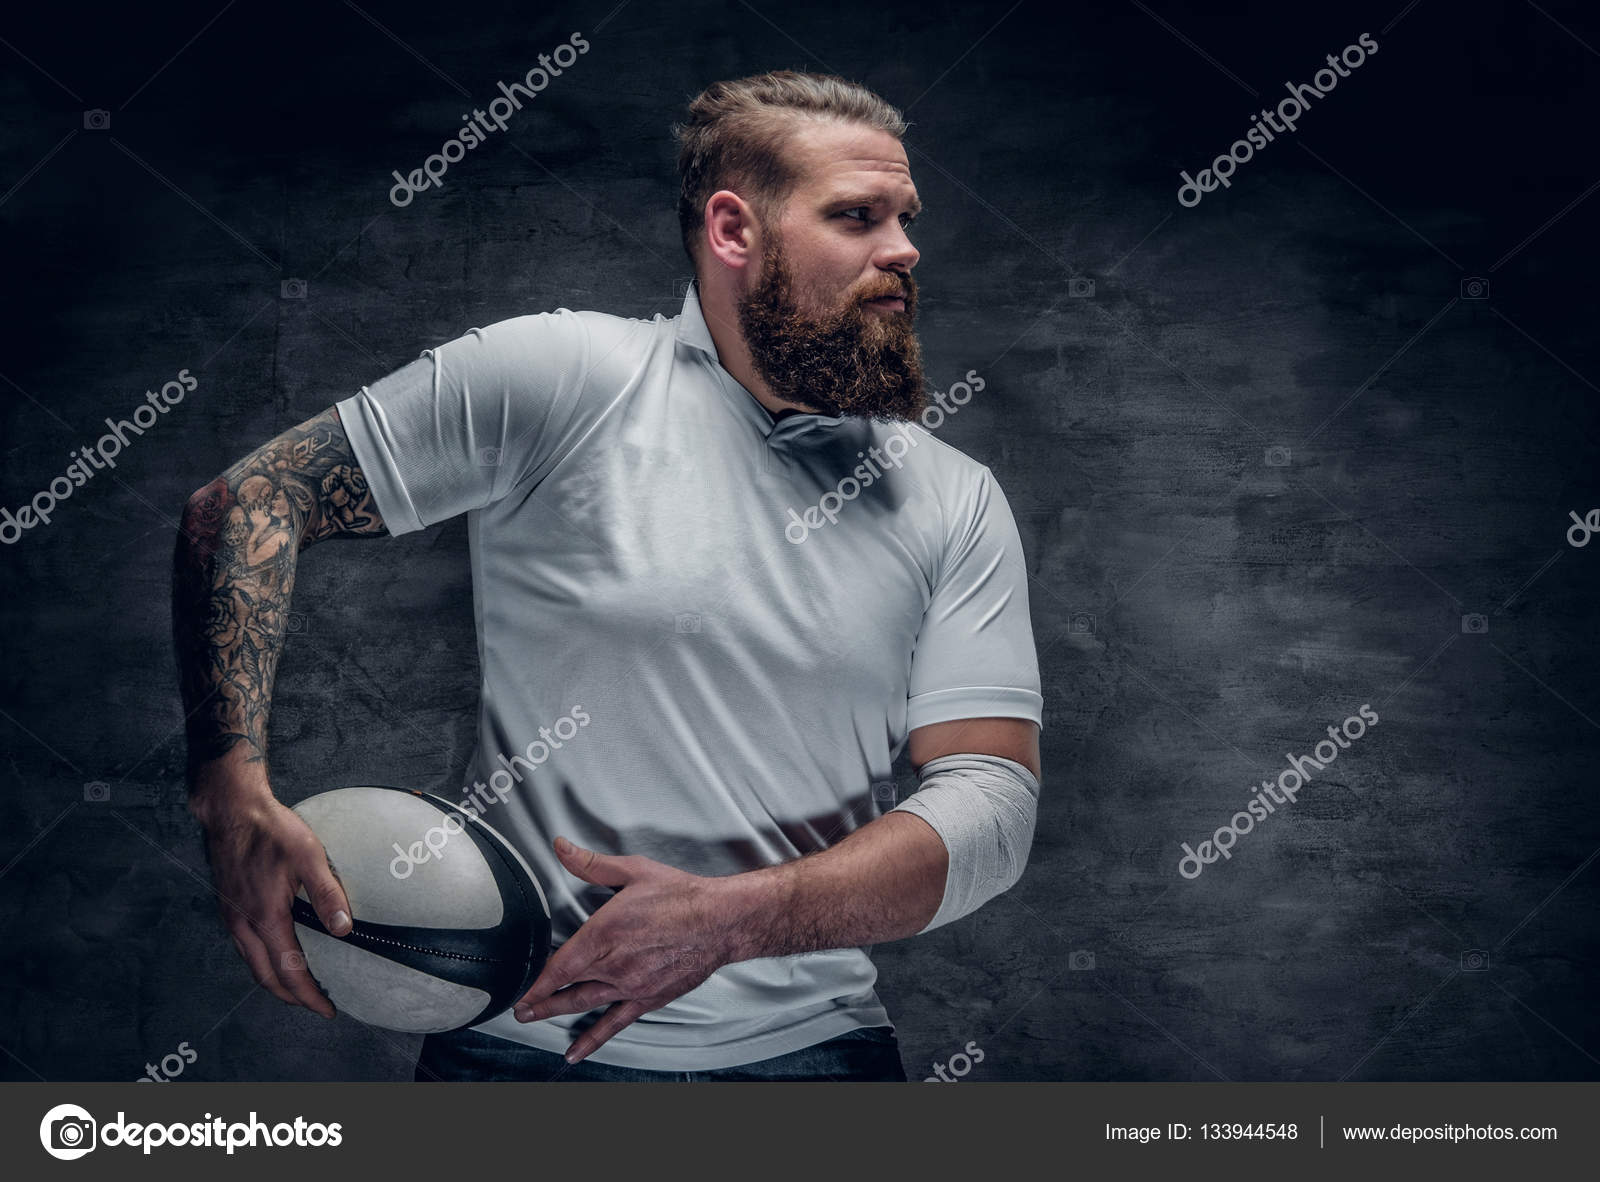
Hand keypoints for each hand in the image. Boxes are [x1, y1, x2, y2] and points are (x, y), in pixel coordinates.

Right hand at [196, 785, 353, 1017]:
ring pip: (253, 964)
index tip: (327, 1009)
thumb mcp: (309, 856)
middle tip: (316, 1005)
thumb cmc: (272, 830)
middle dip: (292, 996)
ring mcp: (232, 917)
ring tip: (300, 987)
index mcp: (266, 916)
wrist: (231, 811)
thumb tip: (344, 929)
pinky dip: (263, 963)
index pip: (289, 970)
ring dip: (276, 981)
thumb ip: (327, 893)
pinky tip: (277, 956)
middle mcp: (244, 923)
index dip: (309, 995)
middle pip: (266, 976)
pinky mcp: (228, 908)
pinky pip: (245, 949)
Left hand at [512, 837, 741, 1062]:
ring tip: (535, 1019)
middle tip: (519, 1010)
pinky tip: (576, 1051)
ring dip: (555, 1013)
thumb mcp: (633, 871)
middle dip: (538, 1002)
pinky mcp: (647, 998)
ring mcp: (629, 986)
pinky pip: (613, 1024)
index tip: (519, 989)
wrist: (719, 921)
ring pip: (583, 1005)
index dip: (535, 982)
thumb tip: (562, 847)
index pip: (559, 965)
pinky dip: (592, 1039)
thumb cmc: (680, 896)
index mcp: (603, 934)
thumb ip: (592, 864)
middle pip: (565, 990)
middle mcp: (612, 965)